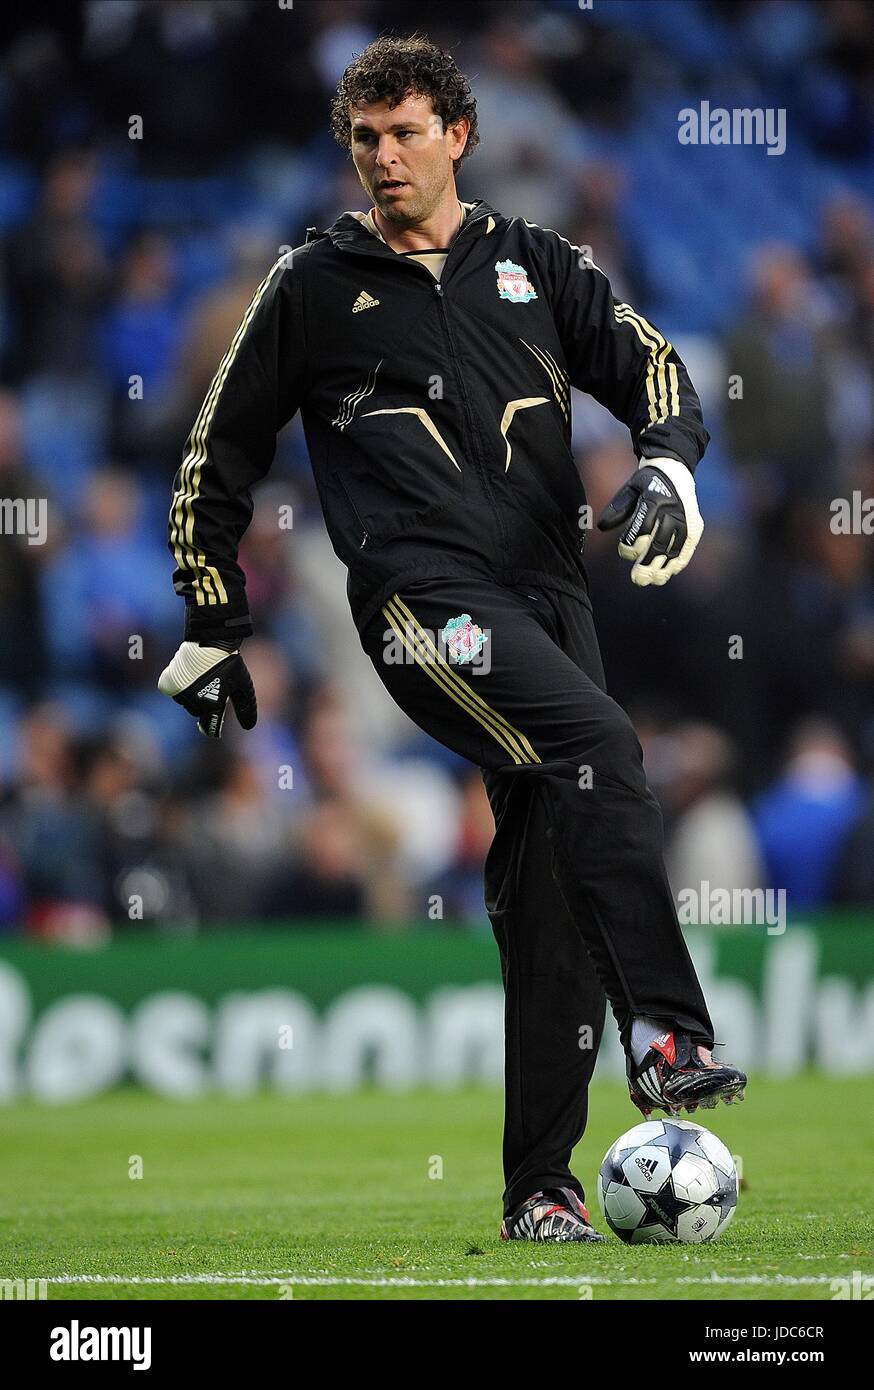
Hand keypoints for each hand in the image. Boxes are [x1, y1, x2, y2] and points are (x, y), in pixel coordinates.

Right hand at [158, 641, 256, 737]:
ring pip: (185, 702)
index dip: (214, 729)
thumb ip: (246, 708)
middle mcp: (193, 702)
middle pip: (198, 712)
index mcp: (212, 705)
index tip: (216, 728)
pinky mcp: (167, 683)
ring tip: (201, 677)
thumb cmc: (229, 663)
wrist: (209, 640)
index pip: (210, 728)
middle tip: (213, 687)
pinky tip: (187, 676)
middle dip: (205, 704)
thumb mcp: (243, 686)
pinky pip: (172, 692)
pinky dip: (178, 687)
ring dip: (192, 695)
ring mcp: (179, 693)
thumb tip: (250, 727)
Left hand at [596, 457, 703, 586]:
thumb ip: (618, 508)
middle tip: (637, 580)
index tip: (624, 553)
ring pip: (675, 549)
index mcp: (655, 498)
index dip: (633, 545)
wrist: (675, 469)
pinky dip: (679, 562)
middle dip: (648, 564)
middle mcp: (674, 510)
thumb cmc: (646, 483)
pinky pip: (688, 548)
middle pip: (660, 543)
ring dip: (664, 568)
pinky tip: (669, 572)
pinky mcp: (695, 526)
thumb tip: (602, 527)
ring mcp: (687, 519)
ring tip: (653, 581)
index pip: (644, 527)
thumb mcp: (630, 489)